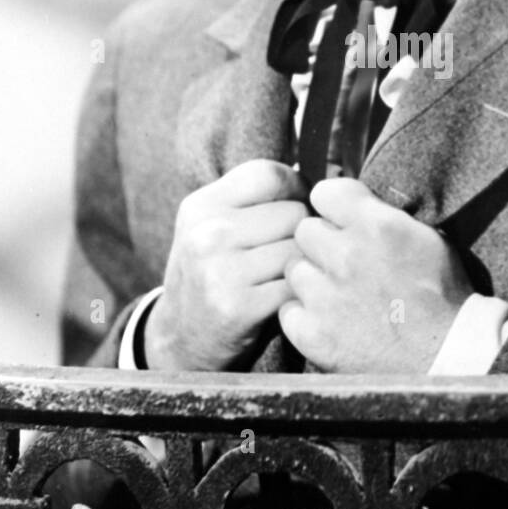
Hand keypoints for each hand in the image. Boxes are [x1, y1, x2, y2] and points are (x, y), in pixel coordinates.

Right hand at [144, 159, 308, 370]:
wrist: (180, 339)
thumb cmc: (212, 272)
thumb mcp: (213, 224)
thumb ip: (257, 197)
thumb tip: (328, 169)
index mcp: (201, 205)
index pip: (269, 174)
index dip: (296, 186)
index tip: (297, 203)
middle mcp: (207, 234)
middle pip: (293, 213)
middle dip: (300, 231)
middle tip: (286, 248)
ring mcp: (220, 272)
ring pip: (298, 249)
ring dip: (301, 263)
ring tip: (282, 274)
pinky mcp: (237, 307)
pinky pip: (295, 285)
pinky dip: (297, 292)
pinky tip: (281, 297)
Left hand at [279, 178, 474, 372]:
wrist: (448, 356)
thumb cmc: (442, 295)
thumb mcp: (424, 237)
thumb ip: (381, 215)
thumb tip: (350, 203)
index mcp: (376, 225)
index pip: (325, 193)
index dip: (333, 208)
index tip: (340, 222)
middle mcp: (346, 255)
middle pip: (304, 230)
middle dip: (321, 243)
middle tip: (340, 262)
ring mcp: (326, 296)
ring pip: (293, 269)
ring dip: (311, 278)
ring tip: (335, 294)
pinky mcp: (314, 333)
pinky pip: (288, 310)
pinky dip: (304, 316)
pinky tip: (328, 320)